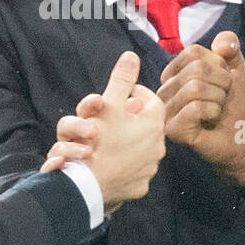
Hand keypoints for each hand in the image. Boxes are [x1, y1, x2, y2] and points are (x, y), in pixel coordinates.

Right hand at [40, 51, 164, 213]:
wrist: (87, 188)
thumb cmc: (98, 142)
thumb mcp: (108, 105)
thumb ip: (120, 80)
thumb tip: (131, 55)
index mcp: (154, 125)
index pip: (152, 100)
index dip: (134, 93)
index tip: (118, 94)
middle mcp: (157, 148)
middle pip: (140, 124)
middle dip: (119, 118)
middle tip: (100, 117)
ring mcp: (147, 170)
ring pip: (131, 148)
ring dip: (114, 141)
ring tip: (93, 140)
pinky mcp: (136, 188)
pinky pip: (127, 170)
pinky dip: (115, 164)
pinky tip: (99, 161)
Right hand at [156, 32, 244, 184]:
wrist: (242, 136)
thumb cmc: (234, 105)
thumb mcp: (235, 69)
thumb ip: (230, 47)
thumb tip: (221, 44)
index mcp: (174, 74)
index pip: (193, 52)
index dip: (218, 65)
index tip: (222, 82)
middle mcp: (164, 91)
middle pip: (195, 70)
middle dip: (221, 83)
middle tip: (222, 98)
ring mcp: (166, 111)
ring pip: (194, 88)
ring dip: (218, 98)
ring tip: (217, 109)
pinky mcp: (172, 129)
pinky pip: (195, 107)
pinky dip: (213, 111)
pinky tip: (211, 120)